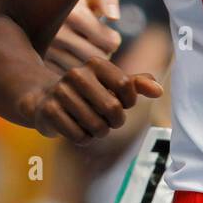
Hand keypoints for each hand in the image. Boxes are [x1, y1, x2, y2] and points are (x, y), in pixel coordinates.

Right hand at [20, 55, 162, 143]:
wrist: (44, 99)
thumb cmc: (87, 92)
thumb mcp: (111, 84)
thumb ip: (136, 84)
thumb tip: (158, 90)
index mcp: (95, 63)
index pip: (125, 86)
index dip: (129, 102)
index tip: (122, 103)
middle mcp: (76, 74)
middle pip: (113, 109)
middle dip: (115, 121)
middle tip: (108, 120)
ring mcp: (60, 92)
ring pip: (96, 126)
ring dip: (99, 132)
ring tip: (92, 125)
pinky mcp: (48, 111)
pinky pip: (78, 136)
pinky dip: (83, 139)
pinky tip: (77, 129)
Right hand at [44, 0, 121, 71]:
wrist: (39, 5)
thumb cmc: (75, 1)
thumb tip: (113, 18)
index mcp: (74, 15)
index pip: (110, 42)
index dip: (113, 39)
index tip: (108, 34)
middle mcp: (58, 33)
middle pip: (97, 58)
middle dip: (103, 53)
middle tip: (99, 45)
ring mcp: (47, 50)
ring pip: (83, 70)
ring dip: (88, 65)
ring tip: (86, 51)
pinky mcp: (41, 62)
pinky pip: (67, 76)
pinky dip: (73, 71)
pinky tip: (72, 58)